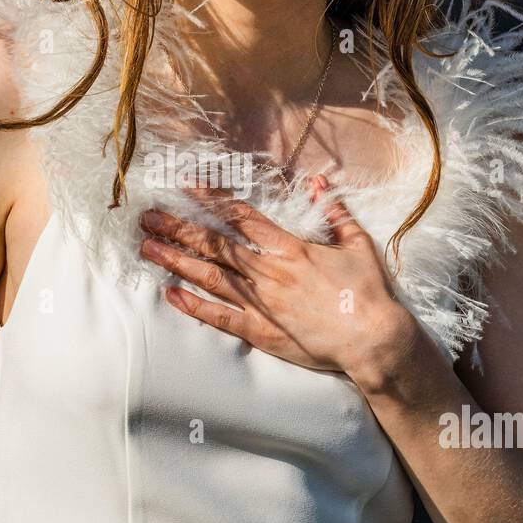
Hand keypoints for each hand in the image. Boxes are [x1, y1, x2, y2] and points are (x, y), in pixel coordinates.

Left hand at [138, 174, 415, 385]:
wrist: (374, 340)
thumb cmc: (369, 292)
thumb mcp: (357, 244)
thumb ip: (335, 211)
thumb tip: (318, 182)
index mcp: (289, 248)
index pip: (241, 217)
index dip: (211, 199)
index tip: (187, 186)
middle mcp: (268, 272)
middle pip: (214, 245)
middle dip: (178, 228)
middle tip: (149, 216)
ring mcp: (261, 303)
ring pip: (209, 277)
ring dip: (176, 260)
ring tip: (148, 247)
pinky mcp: (261, 332)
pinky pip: (219, 317)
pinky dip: (193, 305)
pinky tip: (170, 294)